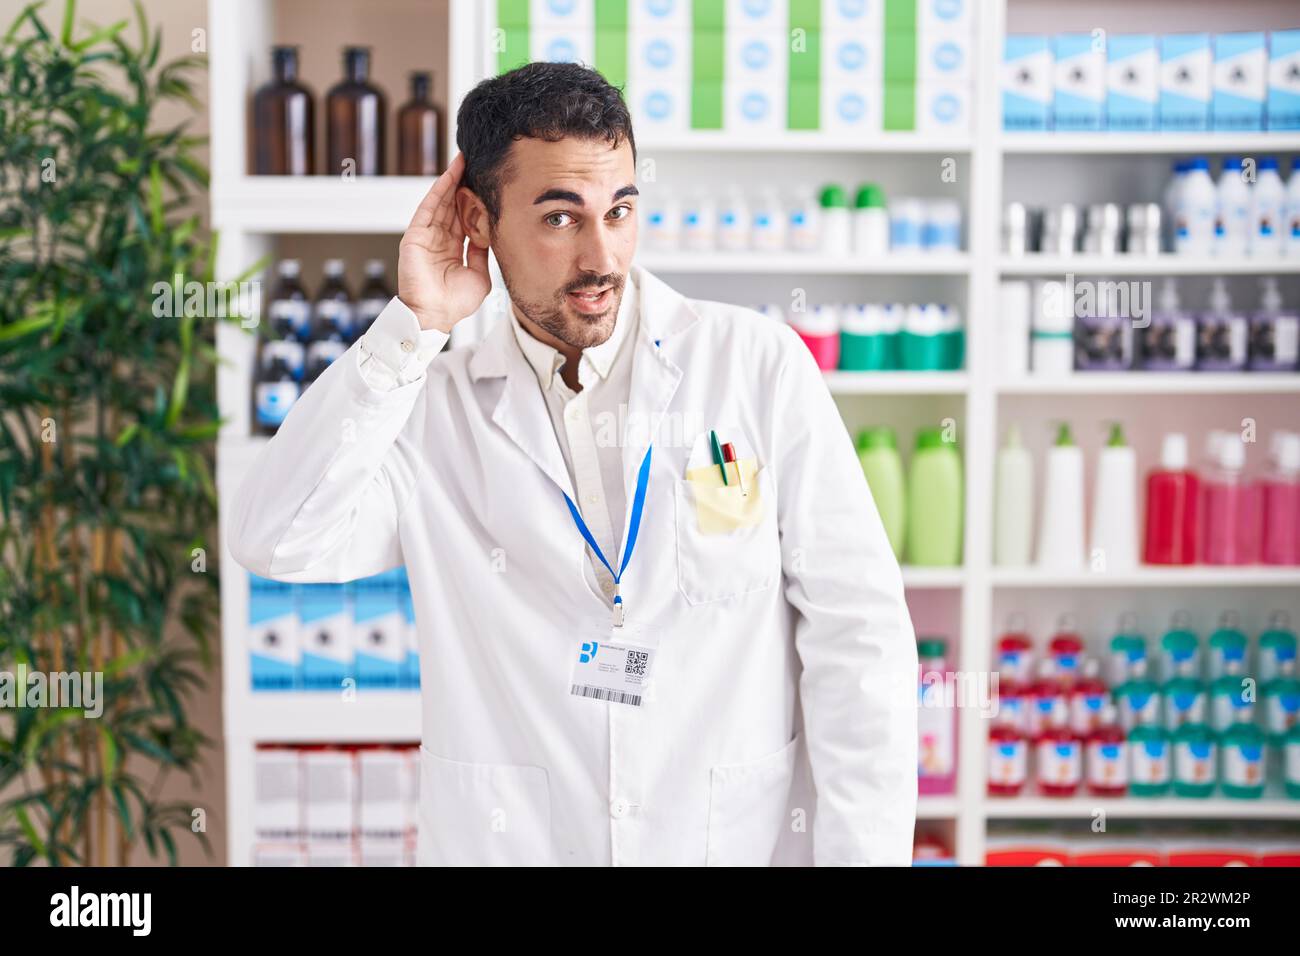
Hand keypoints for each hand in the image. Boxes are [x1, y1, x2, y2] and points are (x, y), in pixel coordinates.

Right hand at [397, 152, 490, 332]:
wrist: (435, 315)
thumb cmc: (456, 303)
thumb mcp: (480, 275)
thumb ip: (482, 253)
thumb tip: (490, 234)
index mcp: (454, 249)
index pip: (465, 218)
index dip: (474, 201)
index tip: (486, 184)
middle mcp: (440, 239)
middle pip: (453, 205)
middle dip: (464, 184)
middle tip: (476, 162)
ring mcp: (427, 235)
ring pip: (442, 201)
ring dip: (452, 180)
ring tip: (464, 160)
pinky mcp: (416, 234)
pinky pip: (429, 206)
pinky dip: (440, 189)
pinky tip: (450, 174)